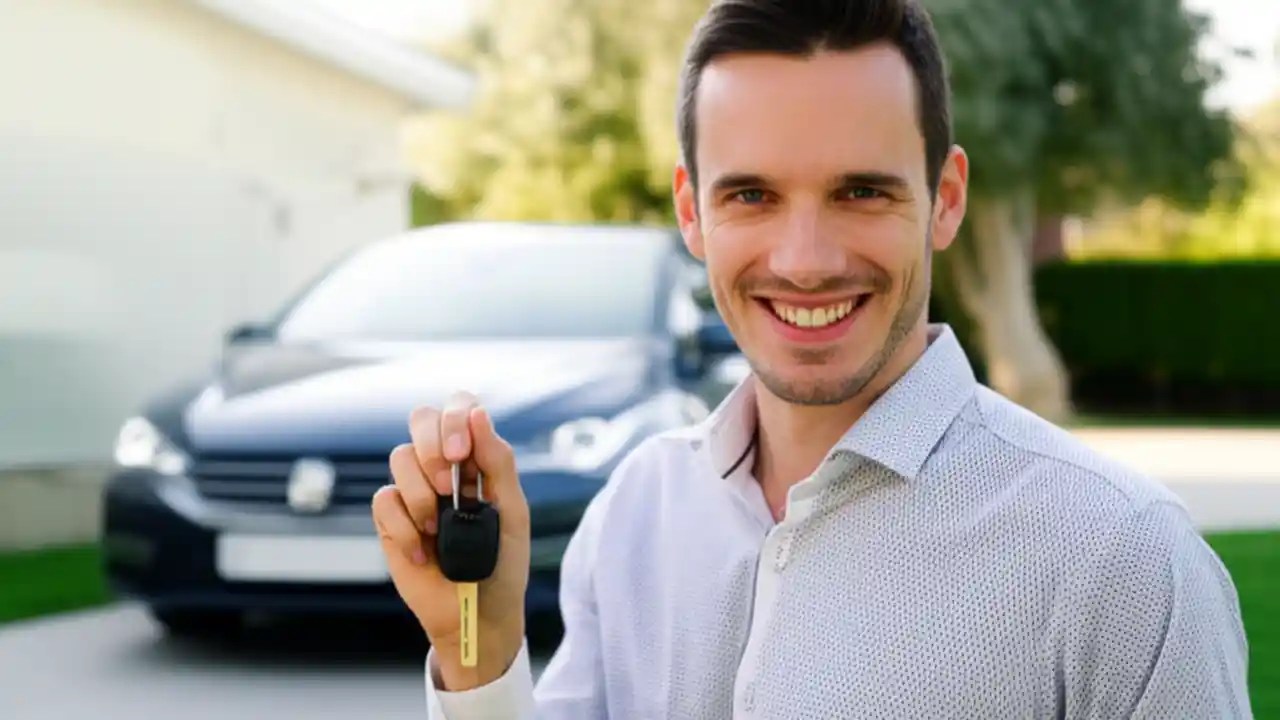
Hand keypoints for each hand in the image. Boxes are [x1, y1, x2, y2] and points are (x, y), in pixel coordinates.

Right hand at [373, 391, 530, 689]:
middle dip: (433, 447)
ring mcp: (415, 491)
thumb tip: (478, 414)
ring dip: (422, 494)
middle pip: (421, 418)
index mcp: (478, 458)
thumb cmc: (503, 565)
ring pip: (400, 458)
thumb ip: (498, 461)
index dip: (454, 418)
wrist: (478, 616)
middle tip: (448, 485)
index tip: (462, 454)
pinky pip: (384, 499)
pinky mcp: (391, 520)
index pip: (460, 408)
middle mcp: (443, 467)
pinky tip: (424, 552)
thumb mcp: (513, 512)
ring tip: (439, 528)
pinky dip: (404, 526)